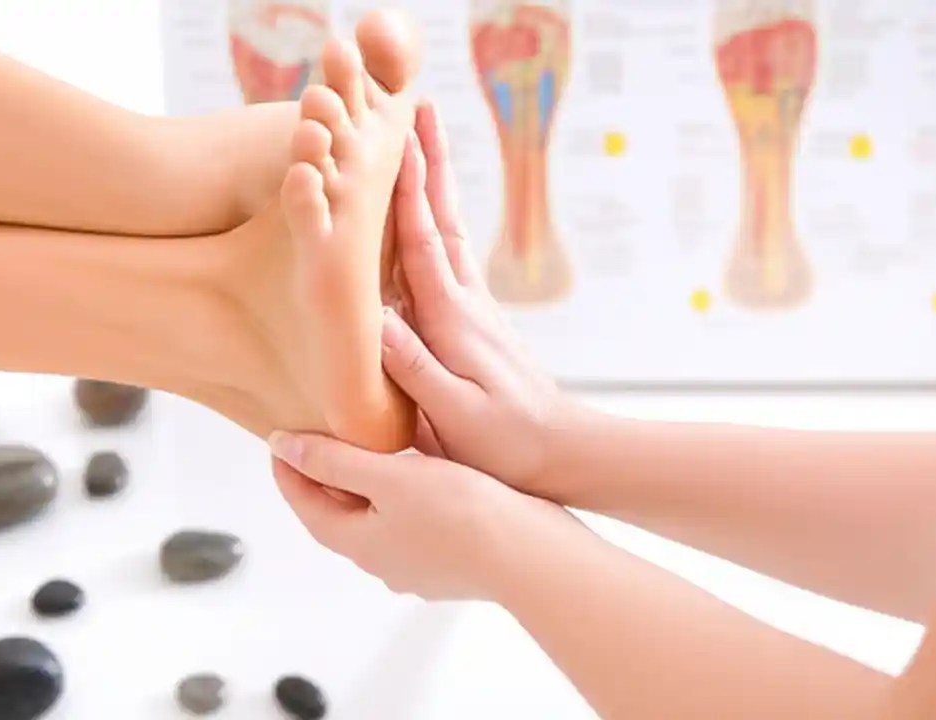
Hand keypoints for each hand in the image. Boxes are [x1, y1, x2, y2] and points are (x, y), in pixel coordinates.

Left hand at [267, 430, 574, 600]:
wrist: (530, 554)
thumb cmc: (463, 515)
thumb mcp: (389, 476)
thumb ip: (333, 461)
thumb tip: (283, 447)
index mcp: (358, 543)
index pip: (305, 504)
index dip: (288, 470)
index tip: (280, 439)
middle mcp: (382, 562)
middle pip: (338, 512)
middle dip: (326, 476)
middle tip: (318, 438)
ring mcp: (416, 566)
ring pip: (377, 519)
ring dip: (366, 486)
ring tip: (367, 448)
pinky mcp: (448, 561)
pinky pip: (411, 524)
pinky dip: (401, 496)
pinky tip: (418, 474)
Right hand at [383, 101, 605, 499]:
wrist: (561, 452)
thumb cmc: (504, 442)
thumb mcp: (452, 413)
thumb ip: (414, 366)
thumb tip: (374, 316)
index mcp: (453, 321)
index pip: (424, 244)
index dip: (409, 192)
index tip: (399, 140)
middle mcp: (465, 305)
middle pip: (442, 219)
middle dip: (430, 163)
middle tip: (418, 108)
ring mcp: (474, 311)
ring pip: (449, 232)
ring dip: (436, 184)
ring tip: (424, 143)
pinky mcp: (476, 325)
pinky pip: (449, 259)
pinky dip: (436, 224)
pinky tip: (430, 217)